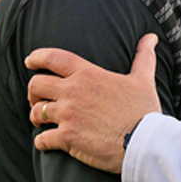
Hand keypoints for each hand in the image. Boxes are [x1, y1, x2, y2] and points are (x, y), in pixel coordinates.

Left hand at [27, 33, 161, 173]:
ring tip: (40, 121)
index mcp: (88, 74)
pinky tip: (45, 143)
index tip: (30, 61)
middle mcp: (73, 92)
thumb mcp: (143, 80)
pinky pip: (42, 139)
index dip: (37, 57)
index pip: (53, 58)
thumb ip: (143, 57)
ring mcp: (68, 115)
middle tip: (37, 98)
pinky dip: (41, 141)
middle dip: (33, 92)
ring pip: (36, 112)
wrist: (144, 142)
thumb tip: (150, 38)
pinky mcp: (67, 138)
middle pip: (36, 84)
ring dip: (36, 116)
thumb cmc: (144, 111)